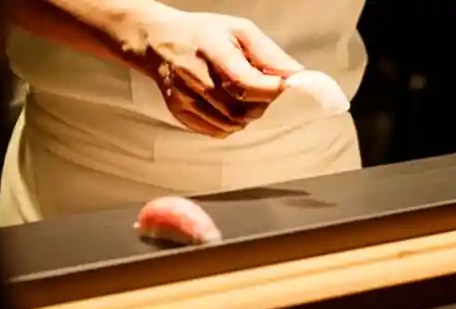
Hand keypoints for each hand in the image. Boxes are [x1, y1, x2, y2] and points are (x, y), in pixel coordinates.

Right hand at [122, 7, 303, 137]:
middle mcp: (195, 77)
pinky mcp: (180, 113)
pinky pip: (215, 131)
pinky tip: (231, 107)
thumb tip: (296, 74)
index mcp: (211, 51)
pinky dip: (231, 125)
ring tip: (248, 99)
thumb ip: (268, 53)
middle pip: (240, 109)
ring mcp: (185, 99)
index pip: (246, 83)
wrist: (159, 41)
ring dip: (248, 117)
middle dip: (261, 105)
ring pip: (230, 124)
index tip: (281, 85)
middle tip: (264, 92)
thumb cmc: (204, 33)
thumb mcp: (239, 30)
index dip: (270, 90)